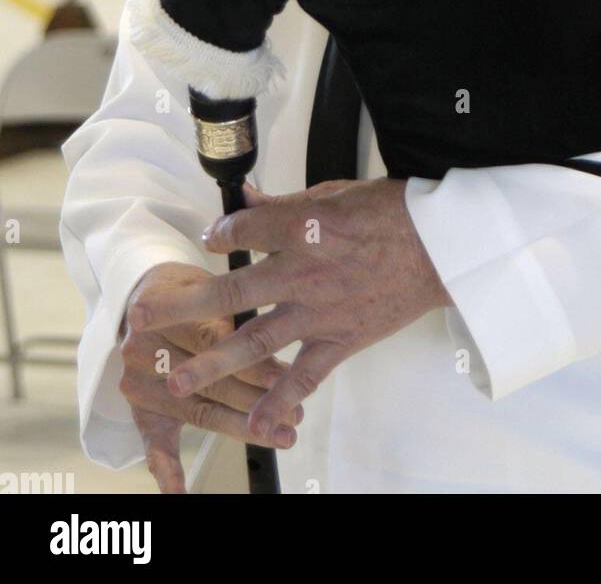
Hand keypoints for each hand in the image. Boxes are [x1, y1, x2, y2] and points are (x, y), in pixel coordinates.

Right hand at [119, 261, 303, 493]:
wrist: (137, 297)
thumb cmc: (189, 292)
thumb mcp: (209, 291)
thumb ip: (236, 324)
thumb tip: (284, 364)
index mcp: (163, 316)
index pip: (213, 346)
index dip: (252, 363)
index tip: (288, 377)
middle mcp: (144, 353)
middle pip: (208, 383)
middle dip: (256, 400)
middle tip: (295, 416)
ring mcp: (139, 386)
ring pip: (197, 411)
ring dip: (240, 429)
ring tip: (282, 436)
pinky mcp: (140, 412)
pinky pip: (153, 445)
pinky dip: (167, 472)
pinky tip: (180, 494)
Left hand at [126, 180, 450, 440]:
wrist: (441, 248)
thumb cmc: (391, 213)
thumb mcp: (334, 193)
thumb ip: (284, 204)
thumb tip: (245, 198)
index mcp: (302, 227)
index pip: (241, 233)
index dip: (218, 235)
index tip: (207, 240)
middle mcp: (303, 272)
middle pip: (231, 292)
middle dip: (183, 307)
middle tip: (144, 320)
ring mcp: (320, 311)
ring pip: (257, 342)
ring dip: (212, 364)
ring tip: (176, 383)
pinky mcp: (341, 339)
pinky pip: (306, 376)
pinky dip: (280, 401)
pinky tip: (255, 421)